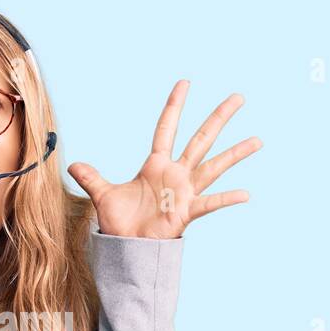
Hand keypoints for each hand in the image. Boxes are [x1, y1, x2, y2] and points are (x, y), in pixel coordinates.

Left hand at [67, 80, 259, 238]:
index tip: (185, 82)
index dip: (175, 106)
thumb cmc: (121, 223)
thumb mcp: (103, 195)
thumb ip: (91, 177)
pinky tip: (245, 194)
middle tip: (238, 97)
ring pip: (214, 166)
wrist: (128, 248)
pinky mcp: (187, 211)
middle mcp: (175, 173)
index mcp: (155, 164)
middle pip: (200, 138)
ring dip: (235, 153)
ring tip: (258, 140)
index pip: (167, 128)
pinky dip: (226, 199)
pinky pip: (209, 203)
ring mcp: (185, 191)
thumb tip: (71, 165)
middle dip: (218, 117)